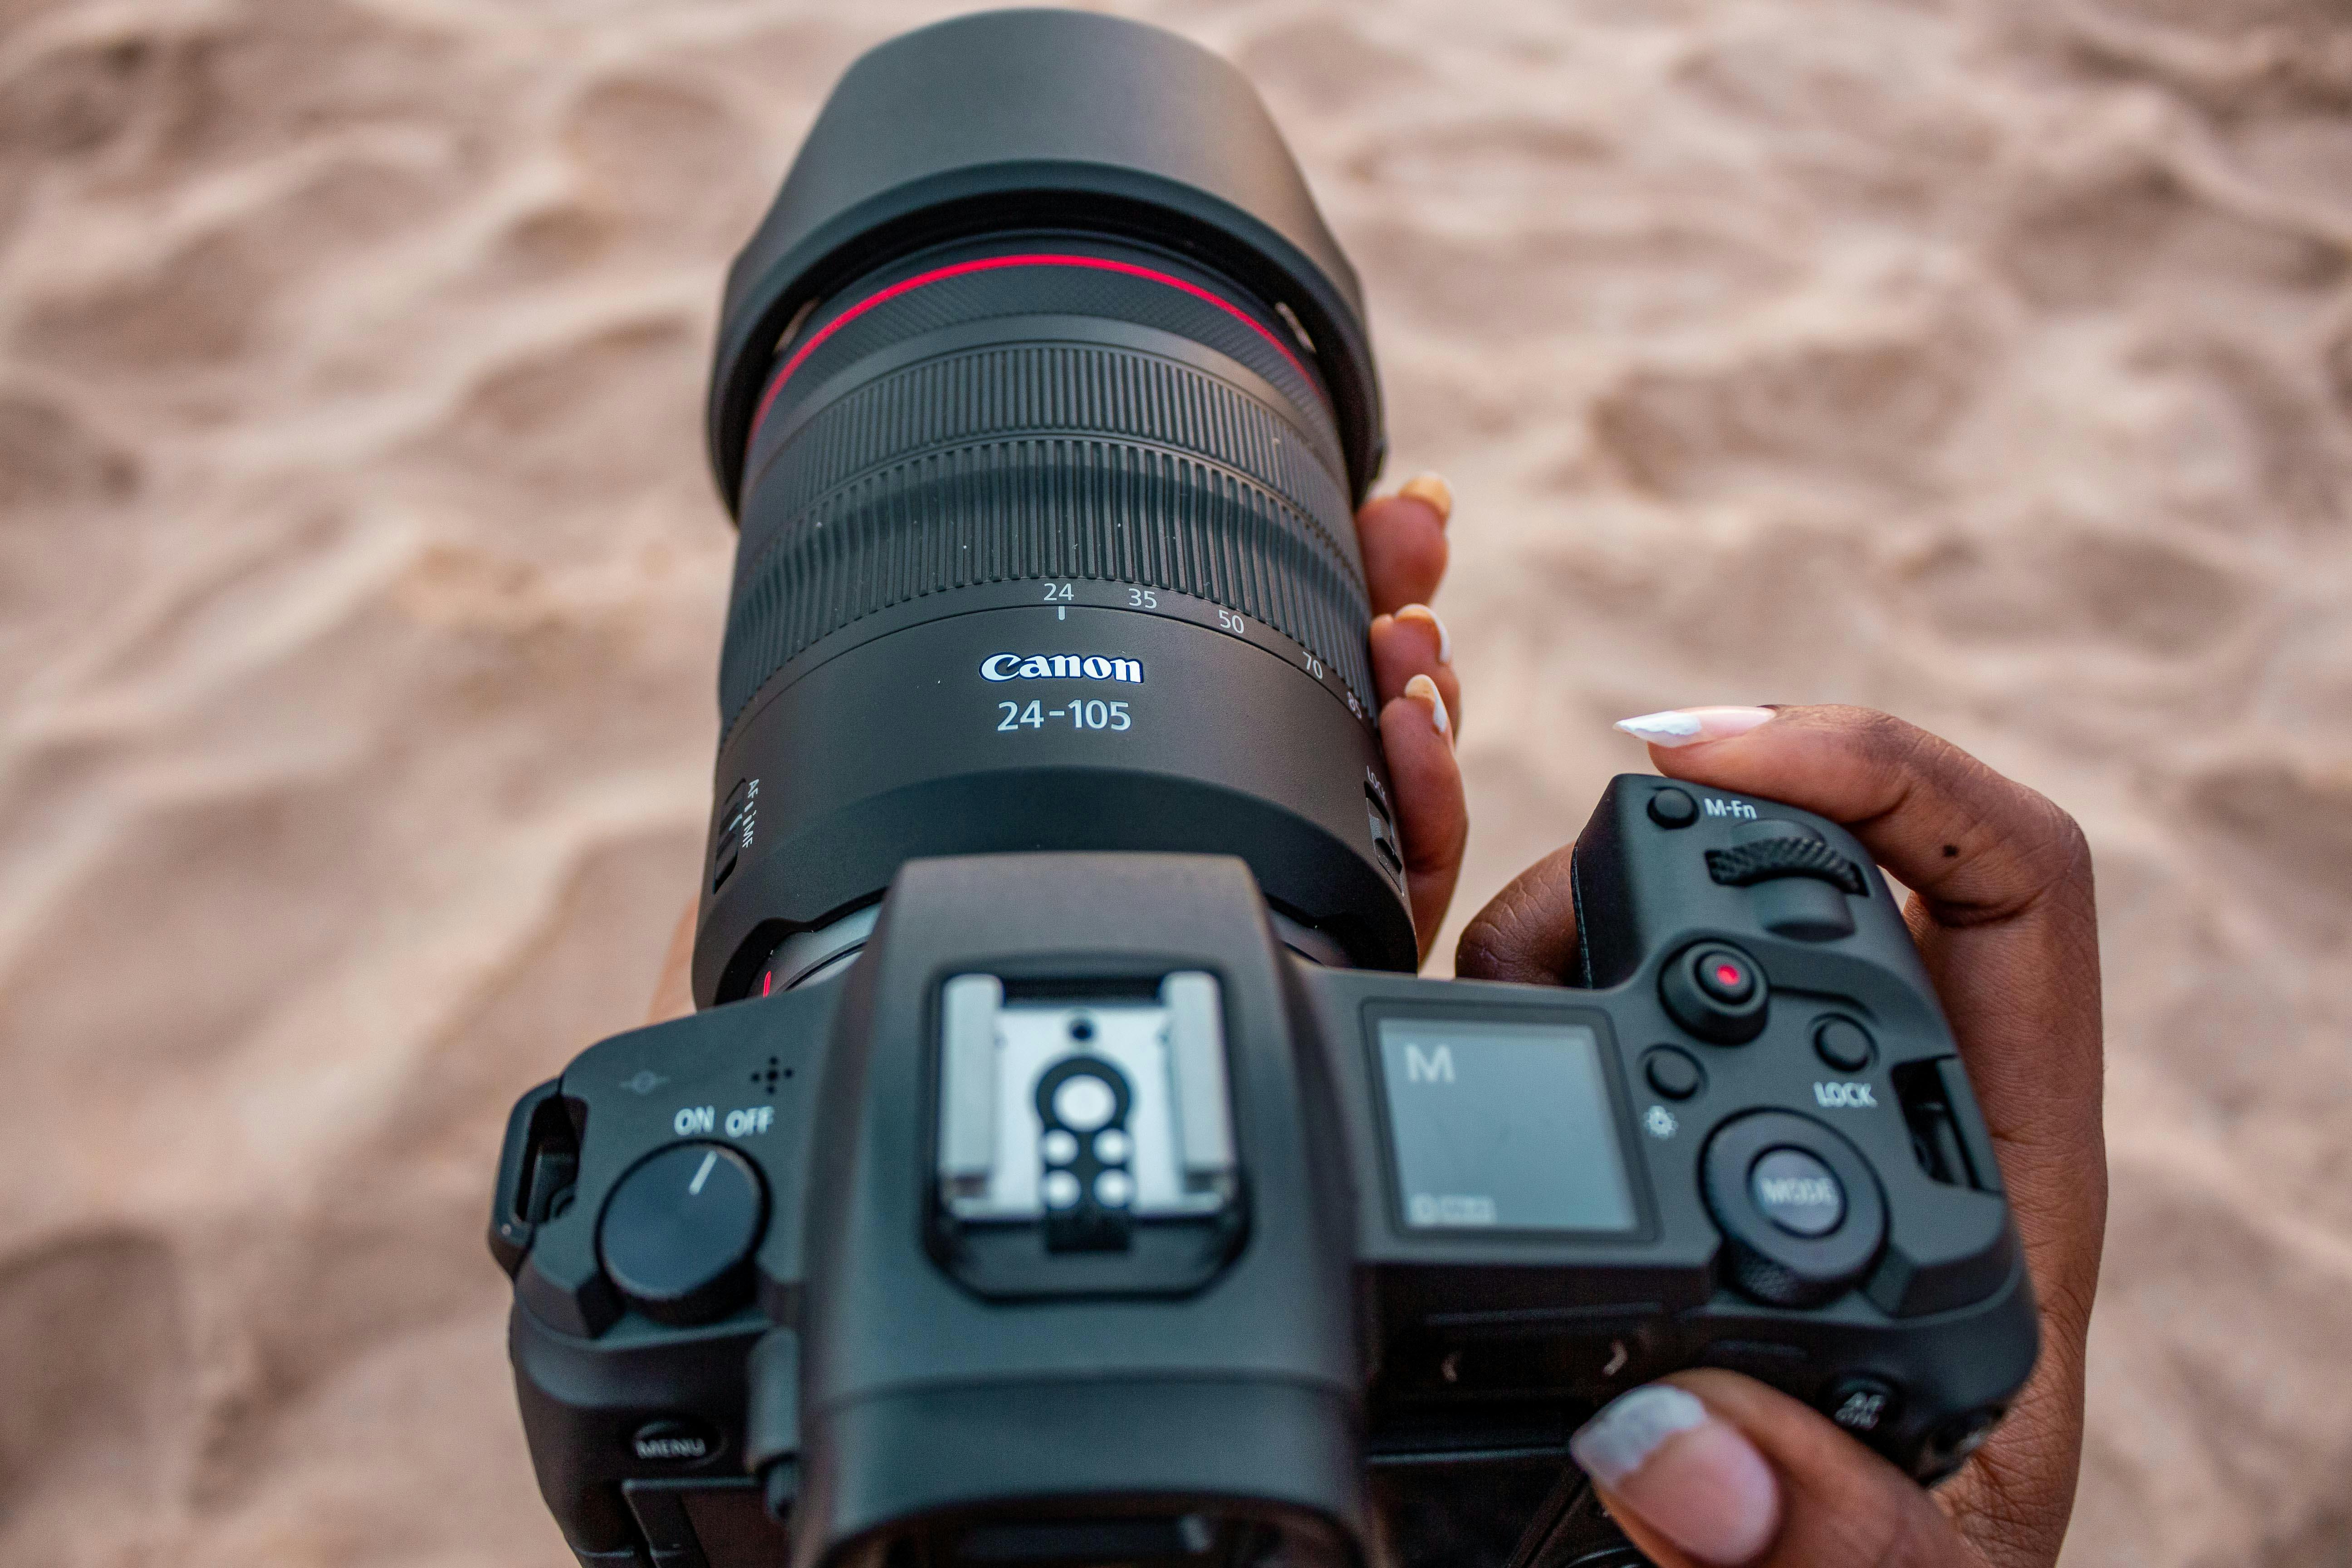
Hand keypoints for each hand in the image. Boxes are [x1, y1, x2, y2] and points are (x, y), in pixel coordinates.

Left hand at [646, 475, 1470, 1019]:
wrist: (942, 1212)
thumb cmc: (841, 1082)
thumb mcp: (808, 939)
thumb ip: (810, 849)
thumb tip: (786, 714)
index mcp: (1099, 838)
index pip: (1198, 697)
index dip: (1279, 597)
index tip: (1327, 515)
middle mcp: (1198, 880)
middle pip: (1312, 725)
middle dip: (1374, 607)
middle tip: (1400, 530)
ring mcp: (1275, 952)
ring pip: (1377, 805)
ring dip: (1411, 697)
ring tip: (1410, 628)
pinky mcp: (1325, 1022)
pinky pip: (1401, 912)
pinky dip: (1430, 813)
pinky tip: (1412, 734)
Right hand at [1459, 704, 2103, 1567]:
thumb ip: (1833, 1538)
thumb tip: (1684, 1448)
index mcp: (1992, 1176)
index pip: (2006, 887)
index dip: (1888, 772)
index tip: (1717, 758)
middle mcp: (1881, 1111)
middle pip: (1816, 865)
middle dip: (1653, 850)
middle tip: (1536, 934)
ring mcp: (1756, 1117)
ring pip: (1672, 913)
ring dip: (1555, 907)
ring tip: (1478, 993)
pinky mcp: (1645, 1137)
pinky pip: (1577, 985)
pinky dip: (1496, 929)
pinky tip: (1447, 946)